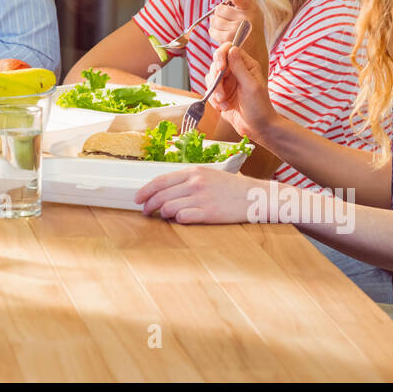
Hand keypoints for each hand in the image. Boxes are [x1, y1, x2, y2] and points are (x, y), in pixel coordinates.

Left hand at [135, 166, 264, 223]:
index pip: (160, 180)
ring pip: (168, 207)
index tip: (138, 198)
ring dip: (162, 214)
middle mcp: (195, 183)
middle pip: (161, 195)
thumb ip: (188, 179)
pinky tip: (179, 219)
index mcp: (193, 171)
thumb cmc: (231, 187)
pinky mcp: (208, 213)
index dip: (145, 190)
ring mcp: (201, 198)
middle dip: (149, 205)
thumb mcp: (208, 175)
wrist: (255, 196)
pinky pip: (182, 217)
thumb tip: (166, 188)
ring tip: (163, 217)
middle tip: (146, 212)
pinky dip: (177, 220)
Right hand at [206, 43, 280, 146]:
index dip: (221, 56)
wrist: (258, 128)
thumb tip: (231, 48)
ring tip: (225, 103)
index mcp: (247, 66)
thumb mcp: (251, 86)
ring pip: (210, 78)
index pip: (228, 50)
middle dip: (216, 80)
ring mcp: (228, 83)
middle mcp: (236, 71)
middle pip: (216, 64)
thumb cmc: (260, 108)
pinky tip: (224, 107)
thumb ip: (240, 67)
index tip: (220, 69)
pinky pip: (210, 91)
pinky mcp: (221, 94)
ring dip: (215, 92)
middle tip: (222, 94)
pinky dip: (214, 100)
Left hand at [208, 0, 267, 77]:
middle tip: (226, 18)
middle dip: (220, 13)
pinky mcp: (228, 38)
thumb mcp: (252, 12)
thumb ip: (242, 0)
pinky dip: (215, 32)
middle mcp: (246, 17)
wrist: (256, 52)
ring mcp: (237, 28)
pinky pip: (212, 31)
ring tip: (225, 27)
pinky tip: (223, 35)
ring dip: (216, 23)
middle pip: (220, 8)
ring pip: (214, 20)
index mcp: (252, 8)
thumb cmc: (252, 29)